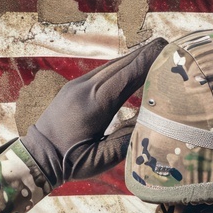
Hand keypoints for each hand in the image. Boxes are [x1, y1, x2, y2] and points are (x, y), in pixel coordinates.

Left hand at [20, 37, 167, 187]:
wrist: (35, 156)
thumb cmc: (68, 162)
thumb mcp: (101, 158)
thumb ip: (129, 138)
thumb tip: (155, 120)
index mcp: (95, 102)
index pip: (130, 71)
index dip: (153, 58)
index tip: (175, 51)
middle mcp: (87, 86)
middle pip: (124, 61)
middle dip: (151, 54)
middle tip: (177, 50)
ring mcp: (79, 84)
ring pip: (114, 64)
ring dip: (138, 59)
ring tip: (163, 56)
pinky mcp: (76, 86)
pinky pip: (105, 71)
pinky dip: (125, 67)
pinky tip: (137, 70)